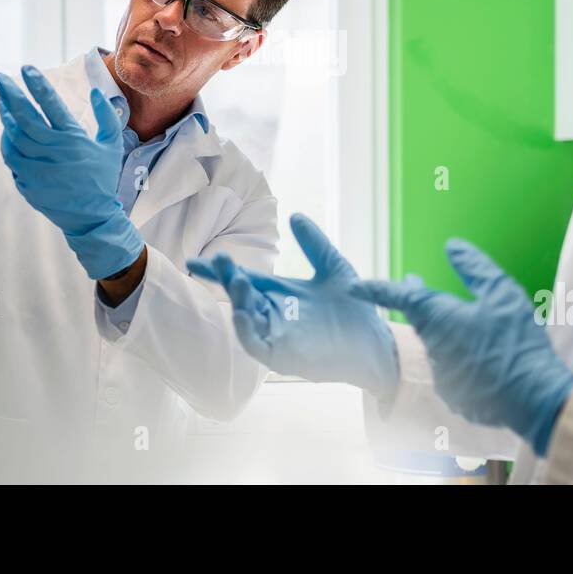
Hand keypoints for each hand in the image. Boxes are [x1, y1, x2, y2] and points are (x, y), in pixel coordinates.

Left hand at [0, 66, 142, 279]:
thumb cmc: (102, 177)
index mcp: (74, 139)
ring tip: (4, 103)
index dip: (38, 85)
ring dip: (6, 118)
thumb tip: (96, 91)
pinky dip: (8, 143)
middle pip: (24, 118)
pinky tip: (9, 132)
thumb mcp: (112, 145)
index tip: (27, 69)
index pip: (51, 105)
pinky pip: (12, 158)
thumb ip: (106, 116)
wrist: (92, 217)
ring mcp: (38, 168)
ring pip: (14, 137)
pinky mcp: (28, 182)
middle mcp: (54, 151)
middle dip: (10, 95)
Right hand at [187, 214, 399, 399]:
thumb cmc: (356, 309)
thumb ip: (314, 243)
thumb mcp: (333, 267)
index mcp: (280, 293)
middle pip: (242, 295)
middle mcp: (274, 314)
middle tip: (221, 260)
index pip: (244, 279)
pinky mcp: (283, 357)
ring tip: (238, 279)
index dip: (220, 271)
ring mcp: (277, 337)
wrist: (376, 342)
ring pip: (246, 318)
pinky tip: (243, 313)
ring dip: (238, 301)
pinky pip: (257, 345)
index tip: (195, 260)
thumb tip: (295, 215)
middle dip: (229, 278)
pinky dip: (246, 331)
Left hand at [350, 241, 572, 456]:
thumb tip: (452, 246)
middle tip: (415, 284)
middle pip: (422, 319)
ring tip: (478, 328)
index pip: (398, 297)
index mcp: (438, 318)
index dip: (375, 288)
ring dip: (451, 335)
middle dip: (419, 303)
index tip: (353, 286)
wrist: (536, 399)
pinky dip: (467, 362)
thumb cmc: (517, 342)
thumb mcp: (502, 293)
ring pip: (441, 347)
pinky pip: (456, 373)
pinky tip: (488, 361)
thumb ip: (474, 267)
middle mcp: (432, 348)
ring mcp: (443, 377)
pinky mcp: (457, 398)